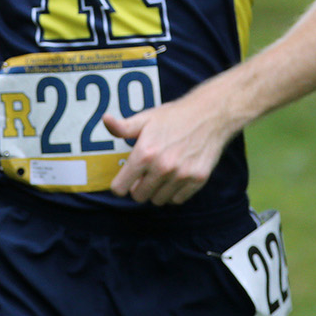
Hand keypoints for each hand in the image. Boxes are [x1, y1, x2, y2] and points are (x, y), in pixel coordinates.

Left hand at [103, 95, 237, 205]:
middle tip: (146, 173)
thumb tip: (105, 120)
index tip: (126, 178)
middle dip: (139, 187)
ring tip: (161, 174)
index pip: (120, 188)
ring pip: (158, 200)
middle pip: (138, 196)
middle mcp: (162, 167)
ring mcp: (181, 175)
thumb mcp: (145, 119)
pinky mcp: (197, 180)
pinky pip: (177, 200)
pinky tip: (176, 176)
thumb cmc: (174, 117)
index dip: (120, 183)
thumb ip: (123, 127)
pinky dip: (174, 192)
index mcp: (144, 153)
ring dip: (157, 190)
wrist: (210, 115)